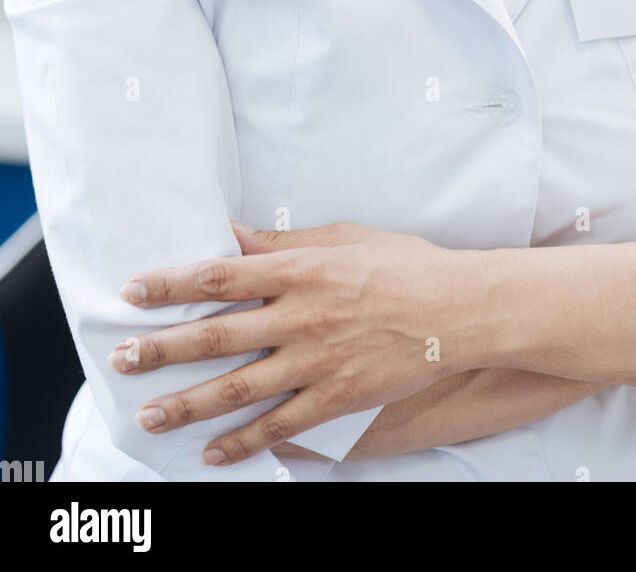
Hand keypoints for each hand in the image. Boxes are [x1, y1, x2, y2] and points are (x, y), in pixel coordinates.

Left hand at [109, 221, 486, 466]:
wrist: (460, 309)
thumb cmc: (405, 265)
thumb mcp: (344, 237)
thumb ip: (285, 241)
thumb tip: (235, 236)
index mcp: (301, 269)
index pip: (221, 276)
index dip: (172, 284)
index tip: (134, 291)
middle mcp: (301, 315)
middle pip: (217, 335)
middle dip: (163, 349)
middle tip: (122, 358)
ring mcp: (317, 360)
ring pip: (239, 387)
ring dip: (189, 403)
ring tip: (151, 415)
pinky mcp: (336, 397)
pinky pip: (280, 424)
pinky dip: (243, 441)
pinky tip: (212, 452)